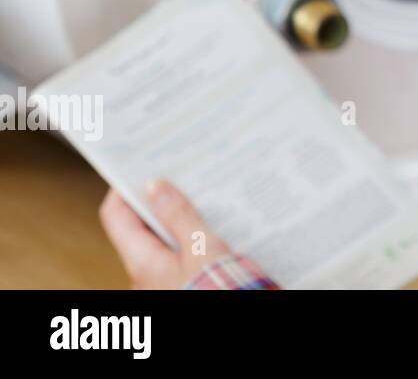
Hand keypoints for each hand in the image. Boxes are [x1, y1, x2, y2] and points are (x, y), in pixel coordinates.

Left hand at [99, 179, 230, 288]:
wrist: (234, 317)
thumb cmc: (219, 290)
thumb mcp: (203, 246)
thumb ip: (179, 215)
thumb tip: (155, 186)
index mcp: (142, 261)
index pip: (115, 215)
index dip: (124, 188)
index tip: (141, 167)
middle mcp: (144, 274)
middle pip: (139, 227)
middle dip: (158, 202)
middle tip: (180, 179)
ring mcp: (161, 282)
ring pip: (161, 242)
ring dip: (179, 221)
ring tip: (203, 202)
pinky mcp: (180, 286)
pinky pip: (178, 256)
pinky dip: (191, 239)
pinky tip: (214, 230)